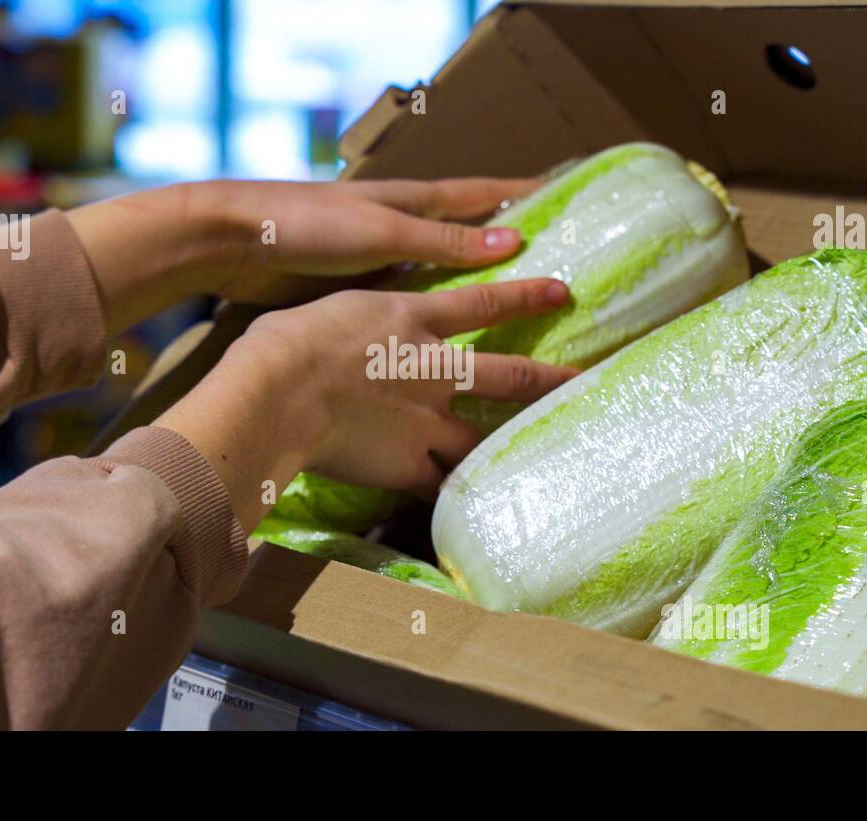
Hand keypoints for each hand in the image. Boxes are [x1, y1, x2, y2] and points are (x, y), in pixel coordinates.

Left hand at [67, 178, 537, 334]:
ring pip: (436, 273)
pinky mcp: (354, 292)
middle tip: (546, 259)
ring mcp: (376, 260)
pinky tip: (447, 337)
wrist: (236, 245)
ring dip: (469, 285)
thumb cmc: (308, 226)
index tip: (559, 194)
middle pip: (462, 234)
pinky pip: (406, 302)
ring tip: (510, 307)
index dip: (517, 193)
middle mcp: (398, 227)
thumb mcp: (384, 231)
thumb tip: (514, 241)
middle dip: (501, 241)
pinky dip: (431, 313)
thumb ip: (445, 240)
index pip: (477, 194)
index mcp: (409, 201)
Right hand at [155, 278, 576, 530]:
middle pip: (507, 374)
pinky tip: (472, 508)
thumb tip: (344, 322)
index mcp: (411, 321)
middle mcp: (432, 370)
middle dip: (550, 378)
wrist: (282, 389)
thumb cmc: (289, 340)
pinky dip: (454, 495)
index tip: (563, 290)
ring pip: (482, 437)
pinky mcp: (406, 463)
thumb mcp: (331, 310)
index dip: (526, 296)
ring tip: (542, 456)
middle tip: (584, 378)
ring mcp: (425, 420)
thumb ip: (356, 319)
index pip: (483, 304)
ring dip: (510, 445)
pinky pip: (439, 484)